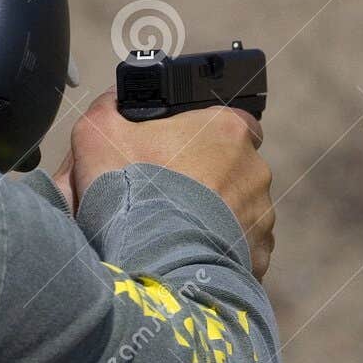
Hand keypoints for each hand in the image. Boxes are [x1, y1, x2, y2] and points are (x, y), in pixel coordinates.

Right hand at [53, 92, 275, 279]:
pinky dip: (219, 251)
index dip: (202, 135)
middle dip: (205, 180)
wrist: (153, 261)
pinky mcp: (259, 252)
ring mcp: (262, 214)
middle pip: (232, 168)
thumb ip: (110, 108)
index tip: (177, 152)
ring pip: (238, 209)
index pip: (228, 122)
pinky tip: (189, 255)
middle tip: (169, 196)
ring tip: (175, 230)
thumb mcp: (100, 134)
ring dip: (213, 217)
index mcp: (229, 130)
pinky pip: (241, 247)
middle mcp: (256, 170)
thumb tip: (116, 101)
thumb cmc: (132, 193)